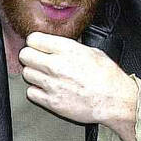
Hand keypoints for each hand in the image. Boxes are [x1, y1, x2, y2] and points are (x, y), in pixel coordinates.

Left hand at [18, 31, 139, 140]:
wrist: (115, 101)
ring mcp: (52, 84)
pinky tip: (47, 89)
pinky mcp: (51, 101)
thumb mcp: (92, 52)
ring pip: (26, 73)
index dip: (35, 43)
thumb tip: (57, 46)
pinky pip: (31, 92)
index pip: (33, 39)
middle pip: (25, 55)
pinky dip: (36, 91)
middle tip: (37, 60)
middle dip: (30, 56)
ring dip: (34, 74)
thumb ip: (70, 48)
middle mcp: (57, 65)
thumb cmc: (108, 77)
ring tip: (45, 76)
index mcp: (67, 49)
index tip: (37, 47)